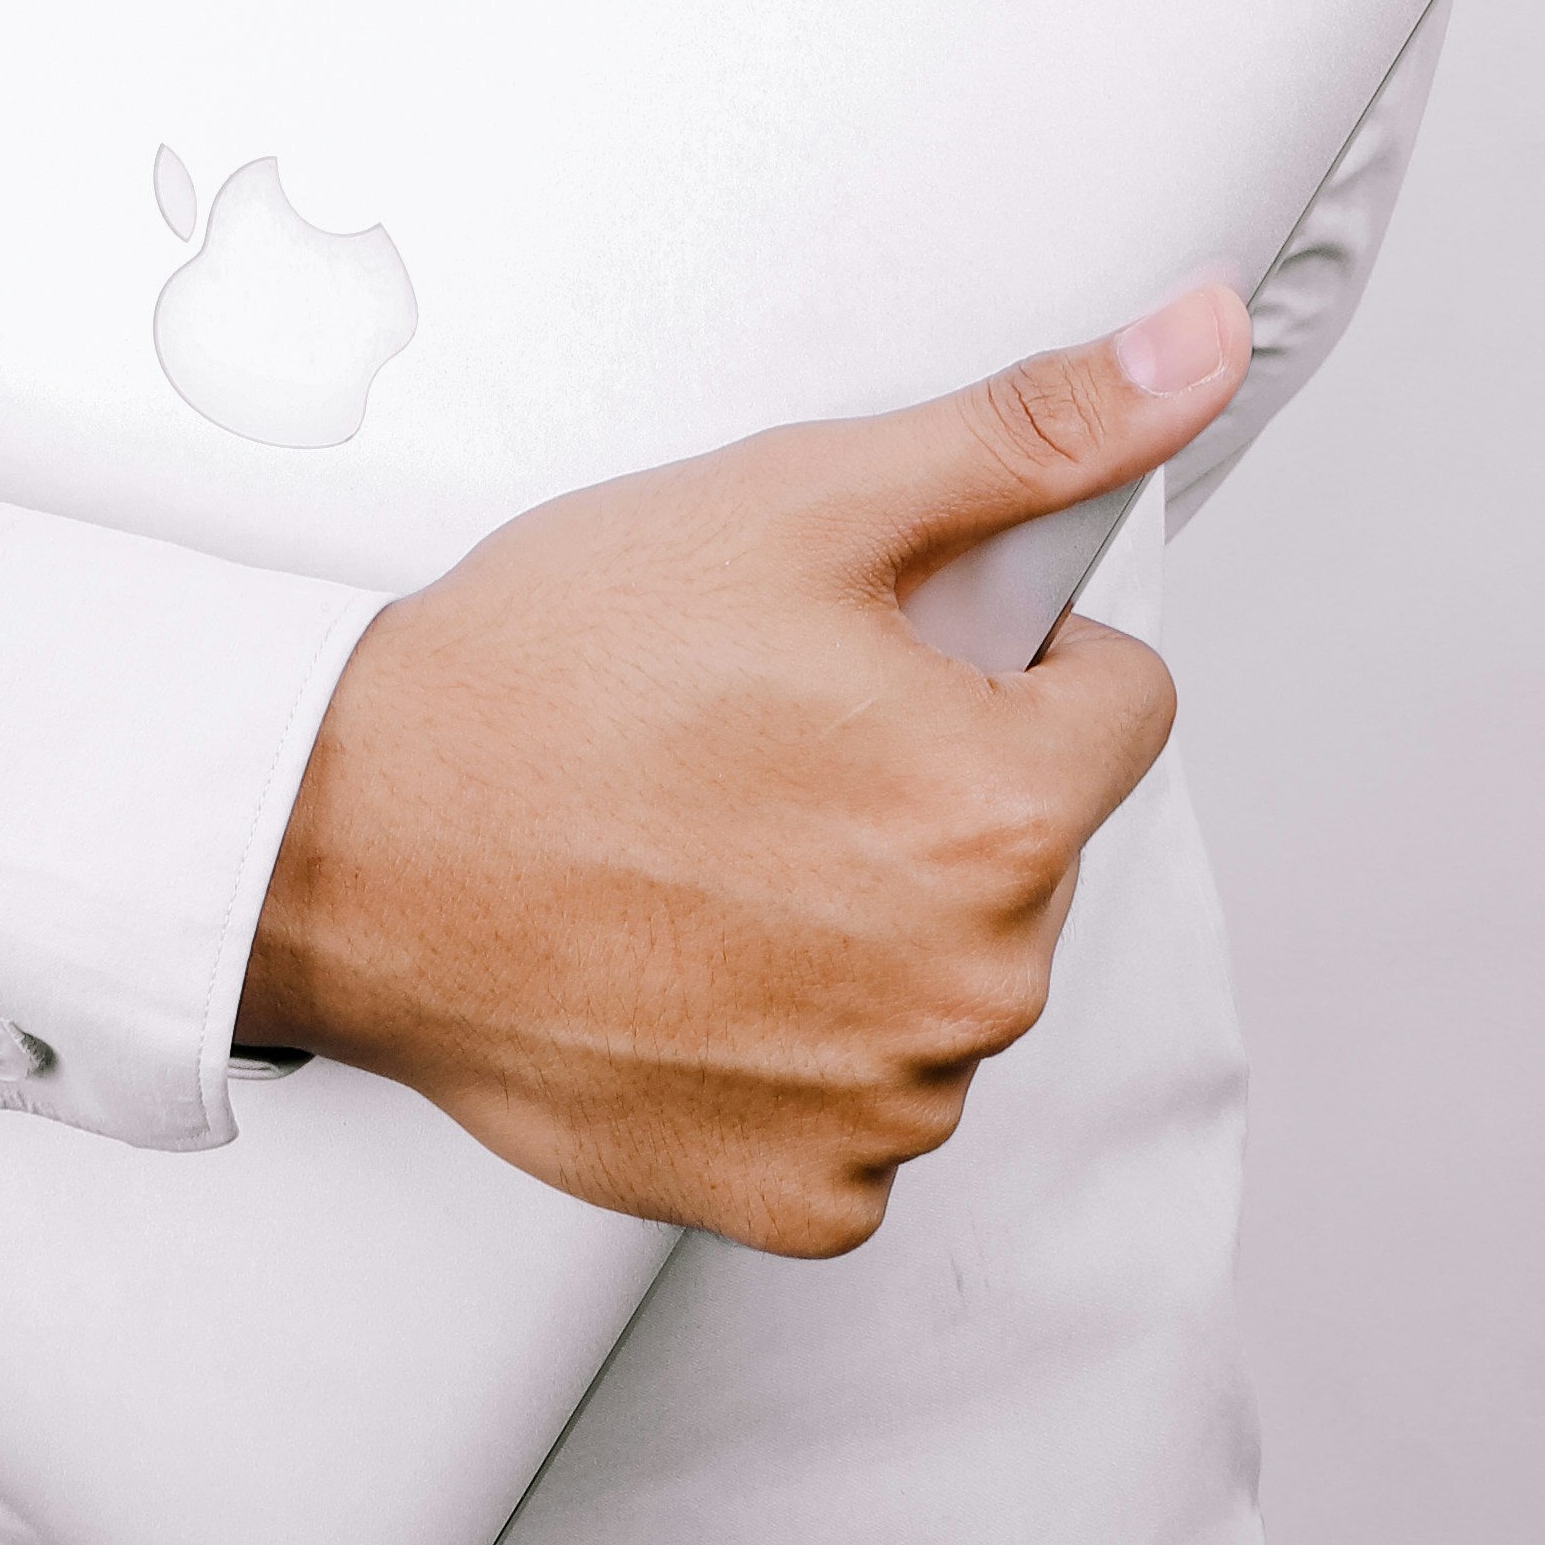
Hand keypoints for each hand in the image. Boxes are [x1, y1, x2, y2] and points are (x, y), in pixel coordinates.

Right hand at [235, 283, 1250, 1256]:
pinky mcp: (794, 1195)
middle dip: (927, 776)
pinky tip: (687, 953)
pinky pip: (862, 1102)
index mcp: (1005, 810)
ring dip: (865, 909)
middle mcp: (975, 985)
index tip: (868, 647)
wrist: (351, 835)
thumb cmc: (552, 670)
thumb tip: (1194, 349)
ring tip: (704, 833)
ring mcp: (884, 1106)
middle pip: (1028, 839)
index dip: (996, 646)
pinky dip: (796, 1038)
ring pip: (948, 969)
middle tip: (759, 728)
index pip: (1116, 697)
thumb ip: (1028, 434)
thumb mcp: (803, 499)